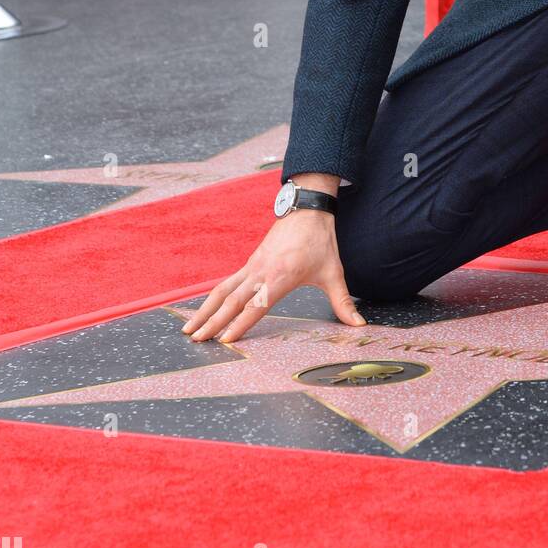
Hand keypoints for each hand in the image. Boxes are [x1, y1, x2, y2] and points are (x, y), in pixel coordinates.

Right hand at [180, 207, 363, 344]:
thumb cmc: (320, 241)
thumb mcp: (334, 273)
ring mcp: (252, 266)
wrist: (307, 208)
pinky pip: (226, 282)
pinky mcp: (250, 262)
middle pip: (232, 300)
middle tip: (197, 340)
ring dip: (205, 310)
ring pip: (222, 290)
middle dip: (213, 322)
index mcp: (280, 276)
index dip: (241, 323)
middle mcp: (261, 271)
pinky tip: (203, 310)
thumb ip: (344, 302)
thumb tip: (359, 325)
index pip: (257, 305)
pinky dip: (212, 297)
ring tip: (189, 330)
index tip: (226, 339)